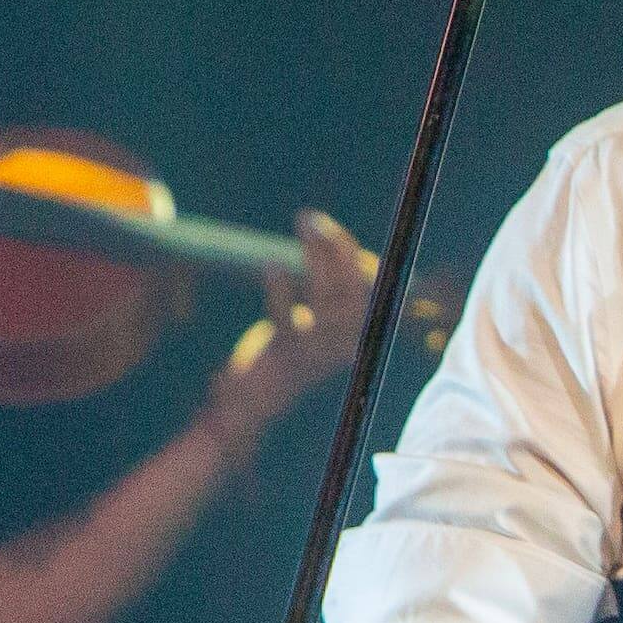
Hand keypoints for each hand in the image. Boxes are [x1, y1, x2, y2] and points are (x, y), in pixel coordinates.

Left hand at [213, 209, 384, 420]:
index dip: (353, 259)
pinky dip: (280, 291)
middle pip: (351, 293)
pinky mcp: (285, 359)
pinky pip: (287, 322)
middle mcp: (341, 347)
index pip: (368, 291)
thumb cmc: (284, 352)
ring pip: (325, 304)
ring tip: (302, 229)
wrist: (254, 401)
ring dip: (315, 260)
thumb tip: (326, 240)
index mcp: (354, 337)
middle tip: (314, 221)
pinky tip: (272, 266)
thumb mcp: (312, 321)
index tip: (332, 232)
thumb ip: (324, 290)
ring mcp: (314, 354)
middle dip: (337, 250)